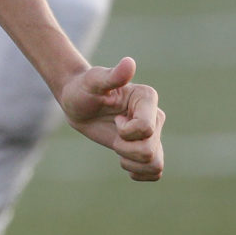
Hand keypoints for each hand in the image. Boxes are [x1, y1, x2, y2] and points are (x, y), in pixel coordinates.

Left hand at [57, 57, 163, 181]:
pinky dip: (138, 172)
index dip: (124, 131)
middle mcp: (156, 116)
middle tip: (113, 133)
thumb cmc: (84, 89)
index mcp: (148, 98)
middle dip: (124, 148)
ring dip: (131, 162)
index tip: (114, 118)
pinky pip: (154, 171)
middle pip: (149, 150)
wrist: (80, 103)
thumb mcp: (93, 82)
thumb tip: (129, 63)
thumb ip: (112, 76)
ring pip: (155, 164)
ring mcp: (154, 134)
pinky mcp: (148, 147)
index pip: (145, 129)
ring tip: (118, 147)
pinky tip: (124, 160)